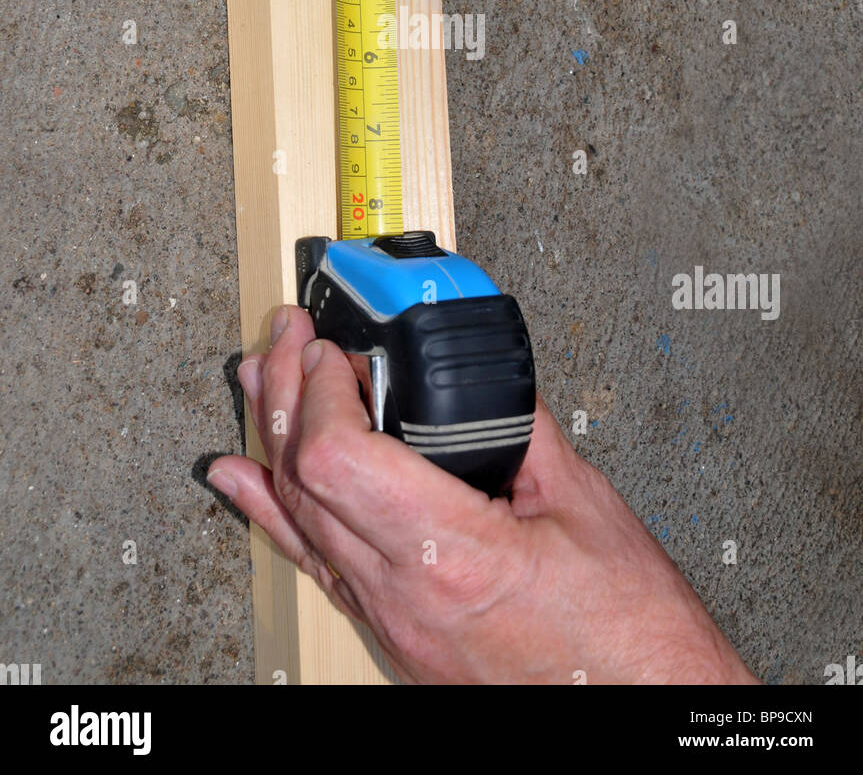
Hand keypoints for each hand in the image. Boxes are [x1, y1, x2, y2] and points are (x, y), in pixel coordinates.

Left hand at [209, 305, 757, 684]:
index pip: (337, 458)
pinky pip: (316, 565)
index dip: (320, 389)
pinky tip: (243, 480)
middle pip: (303, 480)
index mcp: (453, 554)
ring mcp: (391, 620)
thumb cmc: (629, 633)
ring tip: (256, 380)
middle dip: (285, 392)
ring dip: (272, 439)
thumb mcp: (583, 503)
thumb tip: (478, 374)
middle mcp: (405, 594)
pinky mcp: (395, 633)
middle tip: (287, 337)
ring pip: (298, 520)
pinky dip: (273, 512)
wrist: (641, 705)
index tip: (331, 350)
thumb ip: (521, 426)